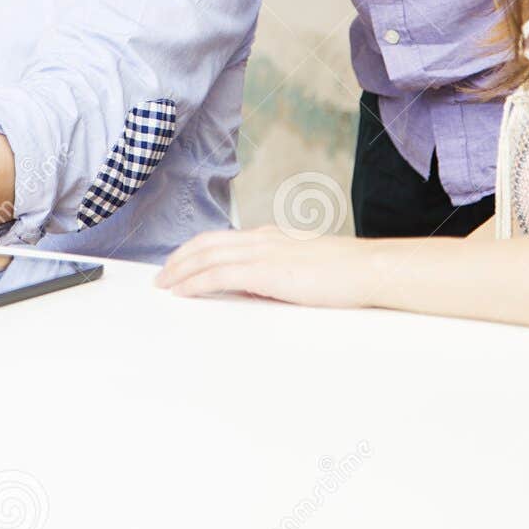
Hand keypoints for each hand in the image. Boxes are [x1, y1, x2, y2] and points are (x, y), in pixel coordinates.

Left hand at [155, 223, 373, 306]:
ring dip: (180, 270)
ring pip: (207, 256)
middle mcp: (262, 239)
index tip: (179, 264)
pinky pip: (219, 274)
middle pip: (207, 243)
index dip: (195, 250)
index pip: (222, 239)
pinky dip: (196, 281)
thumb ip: (279, 273)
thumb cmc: (345, 274)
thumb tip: (259, 286)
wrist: (368, 269)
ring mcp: (263, 252)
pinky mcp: (266, 271)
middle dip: (179, 259)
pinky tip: (183, 291)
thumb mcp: (304, 268)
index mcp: (271, 237)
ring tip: (163, 285)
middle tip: (160, 277)